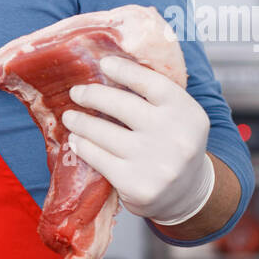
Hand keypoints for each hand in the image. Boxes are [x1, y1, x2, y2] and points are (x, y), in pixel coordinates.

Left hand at [62, 55, 214, 224]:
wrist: (186, 194)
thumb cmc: (173, 147)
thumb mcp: (177, 119)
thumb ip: (154, 99)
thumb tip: (110, 71)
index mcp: (187, 114)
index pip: (154, 84)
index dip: (126, 71)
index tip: (104, 64)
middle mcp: (174, 137)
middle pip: (124, 106)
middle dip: (94, 96)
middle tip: (76, 92)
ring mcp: (155, 163)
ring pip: (105, 133)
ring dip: (81, 123)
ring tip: (70, 117)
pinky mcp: (136, 184)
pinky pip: (99, 159)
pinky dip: (83, 147)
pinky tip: (76, 141)